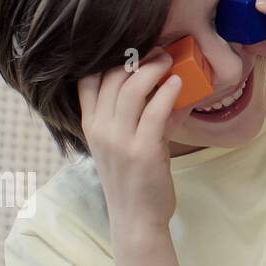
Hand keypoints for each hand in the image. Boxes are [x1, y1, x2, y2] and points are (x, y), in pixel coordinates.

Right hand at [78, 52, 184, 236]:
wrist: (137, 218)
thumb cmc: (136, 177)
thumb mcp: (128, 142)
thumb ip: (143, 114)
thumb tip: (170, 86)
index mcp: (91, 126)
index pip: (87, 81)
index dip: (107, 59)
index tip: (131, 47)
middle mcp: (100, 131)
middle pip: (110, 79)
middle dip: (135, 58)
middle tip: (157, 48)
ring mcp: (119, 141)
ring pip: (130, 90)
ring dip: (152, 69)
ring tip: (168, 59)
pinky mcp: (142, 151)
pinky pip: (155, 112)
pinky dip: (167, 92)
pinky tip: (178, 83)